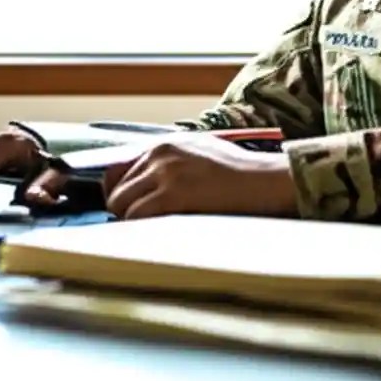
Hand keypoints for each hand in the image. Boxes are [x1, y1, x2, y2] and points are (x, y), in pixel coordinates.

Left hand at [101, 133, 297, 219]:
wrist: (264, 180)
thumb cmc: (240, 174)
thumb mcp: (199, 155)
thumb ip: (170, 165)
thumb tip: (146, 188)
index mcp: (164, 145)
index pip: (118, 170)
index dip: (121, 195)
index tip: (127, 210)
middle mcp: (159, 154)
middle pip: (116, 189)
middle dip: (124, 211)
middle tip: (140, 228)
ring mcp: (165, 172)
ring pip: (122, 204)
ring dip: (132, 223)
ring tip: (152, 232)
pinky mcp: (173, 194)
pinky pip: (137, 216)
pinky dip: (140, 230)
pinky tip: (156, 235)